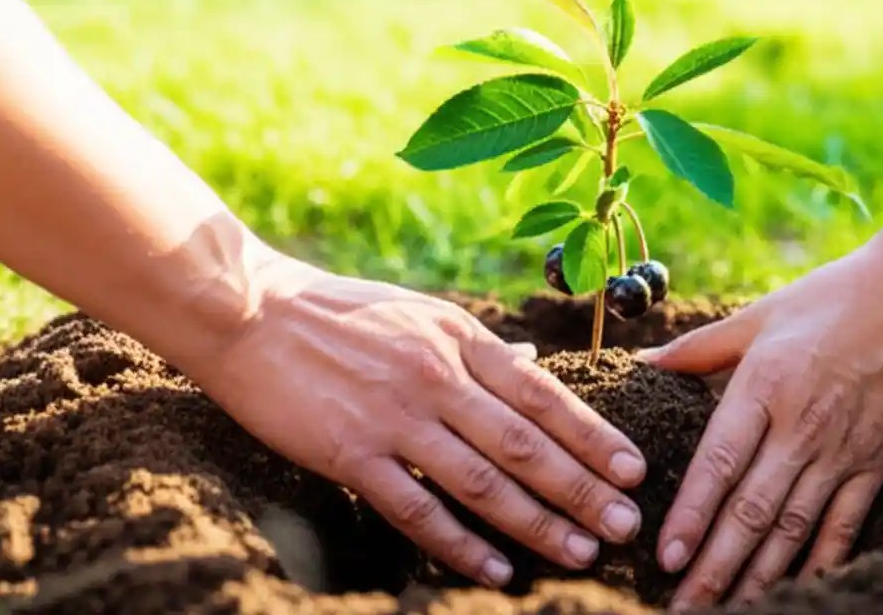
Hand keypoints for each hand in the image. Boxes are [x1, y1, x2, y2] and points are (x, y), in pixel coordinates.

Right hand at [190, 257, 647, 586]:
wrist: (250, 312)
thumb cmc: (340, 312)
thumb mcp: (422, 311)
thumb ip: (479, 346)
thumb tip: (533, 363)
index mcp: (460, 337)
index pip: (543, 395)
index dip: (593, 437)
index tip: (633, 470)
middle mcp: (437, 376)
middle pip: (526, 445)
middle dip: (583, 489)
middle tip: (626, 526)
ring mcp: (395, 418)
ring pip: (484, 482)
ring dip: (538, 522)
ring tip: (581, 552)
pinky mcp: (351, 454)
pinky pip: (418, 510)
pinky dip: (463, 545)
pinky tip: (498, 571)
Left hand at [640, 238, 882, 607]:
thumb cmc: (833, 298)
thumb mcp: (760, 315)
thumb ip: (699, 348)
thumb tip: (642, 361)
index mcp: (765, 385)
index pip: (719, 464)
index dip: (691, 516)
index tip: (664, 557)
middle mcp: (802, 426)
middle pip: (751, 510)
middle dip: (714, 566)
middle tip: (683, 607)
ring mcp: (844, 450)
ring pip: (795, 529)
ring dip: (760, 576)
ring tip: (729, 609)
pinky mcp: (878, 462)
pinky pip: (846, 524)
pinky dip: (821, 563)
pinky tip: (798, 590)